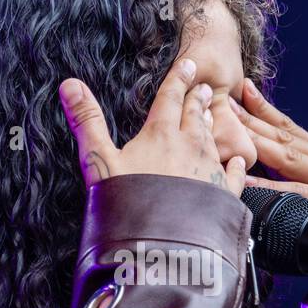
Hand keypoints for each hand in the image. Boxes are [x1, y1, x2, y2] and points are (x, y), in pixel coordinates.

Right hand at [59, 58, 246, 196]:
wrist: (159, 243)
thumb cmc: (125, 203)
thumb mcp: (98, 161)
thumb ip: (87, 122)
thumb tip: (69, 84)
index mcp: (161, 134)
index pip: (170, 98)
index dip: (178, 79)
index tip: (189, 64)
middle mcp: (190, 146)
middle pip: (195, 115)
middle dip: (198, 99)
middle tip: (205, 88)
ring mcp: (209, 170)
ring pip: (213, 140)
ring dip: (212, 126)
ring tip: (214, 116)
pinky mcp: (222, 195)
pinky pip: (234, 175)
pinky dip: (236, 165)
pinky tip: (239, 162)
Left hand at [228, 78, 307, 225]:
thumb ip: (302, 173)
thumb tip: (266, 158)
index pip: (293, 129)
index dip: (267, 110)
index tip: (245, 90)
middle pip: (287, 139)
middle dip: (255, 121)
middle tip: (227, 103)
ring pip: (290, 159)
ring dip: (258, 143)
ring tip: (233, 131)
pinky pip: (294, 193)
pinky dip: (269, 185)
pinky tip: (246, 178)